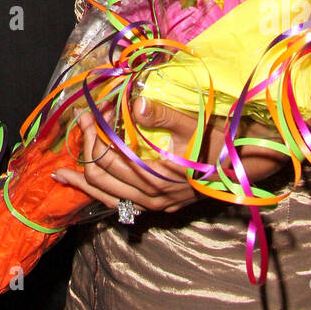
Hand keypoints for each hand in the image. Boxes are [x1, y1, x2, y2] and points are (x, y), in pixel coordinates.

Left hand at [52, 97, 289, 214]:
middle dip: (87, 146)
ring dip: (84, 174)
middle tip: (84, 120)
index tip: (92, 109)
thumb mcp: (197, 124)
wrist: (246, 165)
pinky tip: (77, 180)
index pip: (109, 156)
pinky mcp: (157, 206)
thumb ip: (164, 115)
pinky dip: (94, 192)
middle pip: (101, 175)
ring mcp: (154, 204)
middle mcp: (153, 196)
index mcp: (158, 176)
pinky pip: (117, 204)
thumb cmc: (222, 141)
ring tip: (64, 164)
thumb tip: (134, 103)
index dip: (95, 132)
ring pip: (105, 195)